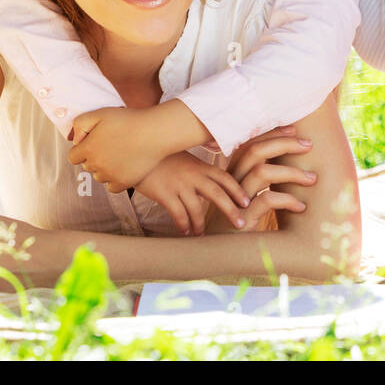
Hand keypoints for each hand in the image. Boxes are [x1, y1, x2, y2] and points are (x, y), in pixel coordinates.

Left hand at [67, 105, 170, 191]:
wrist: (155, 132)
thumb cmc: (129, 120)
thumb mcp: (100, 113)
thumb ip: (80, 124)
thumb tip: (75, 141)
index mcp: (88, 148)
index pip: (73, 157)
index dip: (83, 149)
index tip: (95, 142)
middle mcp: (96, 164)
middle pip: (87, 166)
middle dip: (95, 157)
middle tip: (111, 146)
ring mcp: (110, 175)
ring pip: (99, 177)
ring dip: (105, 169)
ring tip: (119, 155)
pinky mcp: (123, 182)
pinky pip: (111, 187)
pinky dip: (115, 180)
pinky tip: (123, 167)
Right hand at [136, 151, 251, 235]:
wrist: (137, 150)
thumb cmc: (162, 157)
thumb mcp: (184, 158)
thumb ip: (199, 170)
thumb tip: (213, 183)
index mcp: (200, 166)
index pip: (224, 177)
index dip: (237, 190)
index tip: (247, 202)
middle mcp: (192, 175)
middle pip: (217, 194)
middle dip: (230, 210)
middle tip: (240, 224)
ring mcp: (178, 184)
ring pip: (196, 208)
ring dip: (200, 224)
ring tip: (201, 234)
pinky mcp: (163, 193)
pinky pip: (177, 213)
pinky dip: (182, 224)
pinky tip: (184, 231)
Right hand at [221, 128, 313, 230]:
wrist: (220, 254)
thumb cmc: (241, 224)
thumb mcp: (250, 198)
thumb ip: (262, 181)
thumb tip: (290, 165)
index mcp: (233, 174)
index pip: (250, 144)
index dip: (272, 134)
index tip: (295, 131)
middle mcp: (232, 183)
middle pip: (255, 150)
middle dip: (284, 143)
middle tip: (308, 145)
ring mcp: (236, 200)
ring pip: (262, 172)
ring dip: (291, 172)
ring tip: (312, 179)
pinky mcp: (243, 218)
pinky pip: (267, 200)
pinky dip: (287, 200)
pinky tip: (301, 207)